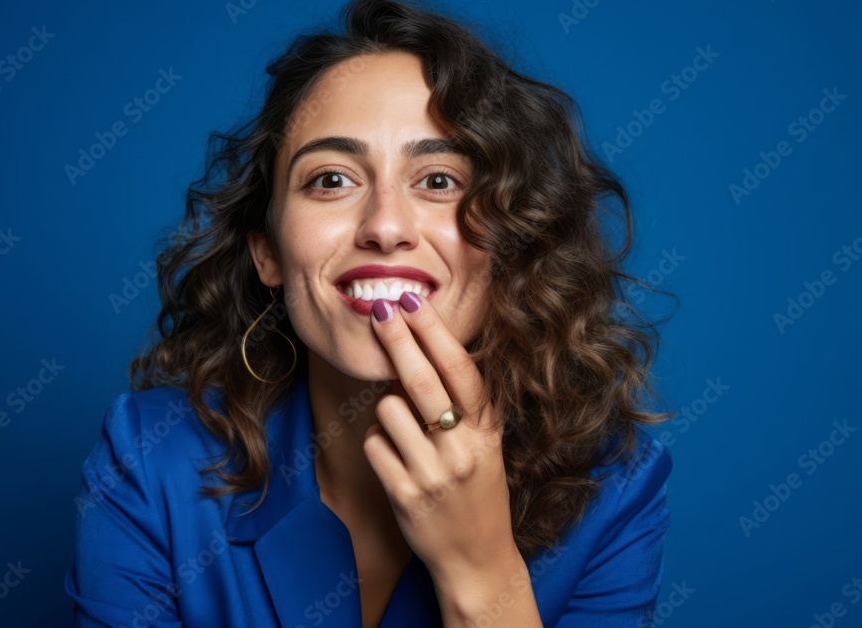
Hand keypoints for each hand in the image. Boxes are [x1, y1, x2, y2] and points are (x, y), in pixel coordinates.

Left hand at [363, 292, 517, 589]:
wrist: (477, 559)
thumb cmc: (479, 492)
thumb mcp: (487, 445)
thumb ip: (466, 405)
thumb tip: (426, 350)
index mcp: (487, 431)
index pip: (460, 370)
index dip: (434, 332)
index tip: (413, 301)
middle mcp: (462, 449)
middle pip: (420, 381)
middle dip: (397, 339)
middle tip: (380, 310)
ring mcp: (432, 474)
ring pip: (387, 410)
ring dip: (387, 411)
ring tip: (405, 432)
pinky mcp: (404, 495)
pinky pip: (374, 445)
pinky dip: (378, 444)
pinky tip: (395, 460)